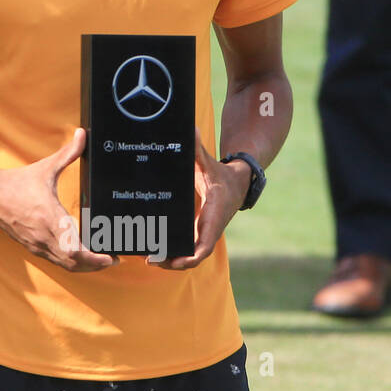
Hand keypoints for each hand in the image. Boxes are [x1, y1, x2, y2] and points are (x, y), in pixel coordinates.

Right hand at [0, 128, 117, 272]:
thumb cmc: (17, 183)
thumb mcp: (46, 168)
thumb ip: (68, 153)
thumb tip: (83, 135)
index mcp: (50, 218)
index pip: (75, 250)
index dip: (95, 259)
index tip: (110, 257)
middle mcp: (44, 236)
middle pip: (75, 264)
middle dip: (96, 265)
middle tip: (112, 259)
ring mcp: (37, 244)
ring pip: (65, 266)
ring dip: (84, 267)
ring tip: (100, 261)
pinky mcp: (32, 247)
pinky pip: (55, 262)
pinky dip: (70, 264)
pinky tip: (79, 258)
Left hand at [154, 130, 247, 270]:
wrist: (238, 182)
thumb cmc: (220, 174)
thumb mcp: (208, 163)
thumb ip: (197, 149)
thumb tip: (190, 129)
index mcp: (214, 214)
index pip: (206, 242)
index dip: (193, 254)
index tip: (179, 260)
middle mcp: (212, 227)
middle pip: (196, 254)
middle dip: (177, 261)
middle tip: (153, 260)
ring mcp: (207, 232)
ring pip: (193, 254)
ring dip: (174, 261)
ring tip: (151, 260)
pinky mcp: (202, 232)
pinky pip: (190, 248)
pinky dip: (177, 254)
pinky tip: (159, 254)